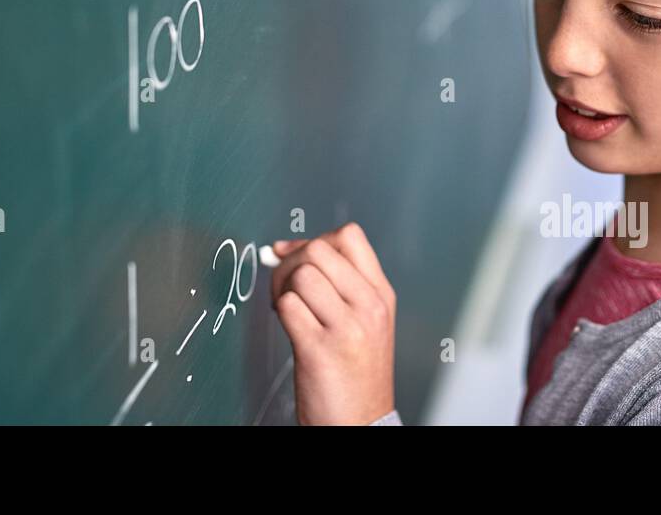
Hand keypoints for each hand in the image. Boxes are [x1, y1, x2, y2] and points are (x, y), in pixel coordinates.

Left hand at [270, 222, 396, 424]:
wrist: (360, 424)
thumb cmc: (355, 374)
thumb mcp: (364, 321)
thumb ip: (334, 283)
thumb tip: (283, 249)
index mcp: (380, 294)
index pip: (349, 236)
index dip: (314, 239)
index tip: (295, 255)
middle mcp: (368, 307)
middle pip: (318, 249)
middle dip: (291, 262)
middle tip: (287, 287)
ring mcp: (347, 328)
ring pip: (301, 274)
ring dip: (283, 288)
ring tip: (289, 310)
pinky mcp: (320, 349)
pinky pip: (287, 306)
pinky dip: (280, 313)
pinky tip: (291, 329)